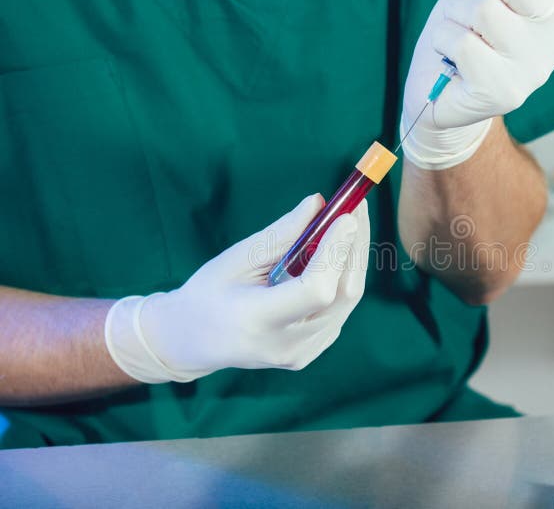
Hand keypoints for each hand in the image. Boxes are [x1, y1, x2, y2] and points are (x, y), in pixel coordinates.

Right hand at [105, 195, 369, 382]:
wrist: (192, 341)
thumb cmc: (208, 293)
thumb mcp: (235, 259)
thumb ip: (280, 235)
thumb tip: (319, 204)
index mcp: (257, 320)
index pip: (315, 289)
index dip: (335, 252)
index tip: (346, 215)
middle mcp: (286, 344)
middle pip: (341, 295)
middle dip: (354, 247)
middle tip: (358, 207)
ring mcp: (301, 354)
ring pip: (347, 302)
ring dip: (353, 259)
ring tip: (351, 223)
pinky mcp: (310, 353)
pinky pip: (339, 311)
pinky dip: (342, 278)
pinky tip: (337, 253)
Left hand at [401, 0, 553, 169]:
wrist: (438, 92)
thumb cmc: (463, 30)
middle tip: (466, 5)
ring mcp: (534, 68)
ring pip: (484, 10)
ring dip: (455, 12)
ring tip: (457, 31)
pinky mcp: (505, 93)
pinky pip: (463, 43)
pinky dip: (442, 39)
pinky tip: (449, 56)